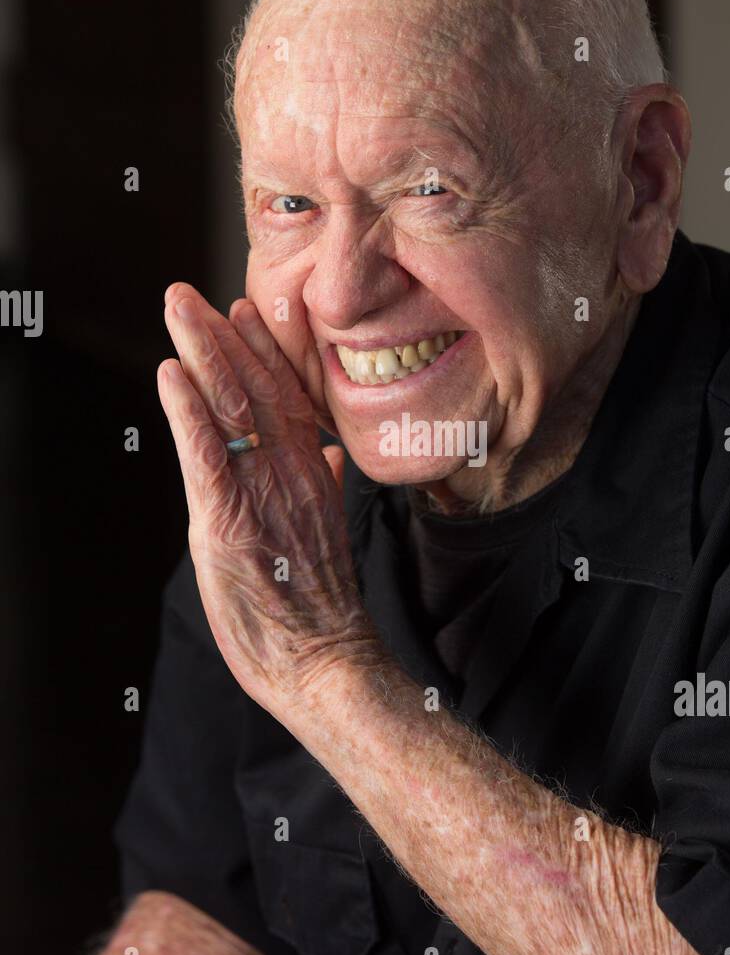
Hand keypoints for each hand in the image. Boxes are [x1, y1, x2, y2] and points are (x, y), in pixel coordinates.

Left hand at [158, 283, 375, 713]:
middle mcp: (290, 472)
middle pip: (255, 389)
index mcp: (311, 475)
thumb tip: (333, 455)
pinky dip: (187, 411)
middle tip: (193, 292)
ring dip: (201, 354)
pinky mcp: (230, 521)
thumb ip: (327, 487)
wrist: (326, 661)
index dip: (263, 351)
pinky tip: (170, 375)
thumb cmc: (320, 609)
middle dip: (222, 336)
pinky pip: (207, 455)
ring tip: (179, 309)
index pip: (286, 398)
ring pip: (231, 408)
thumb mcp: (328, 534)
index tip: (246, 309)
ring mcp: (261, 493)